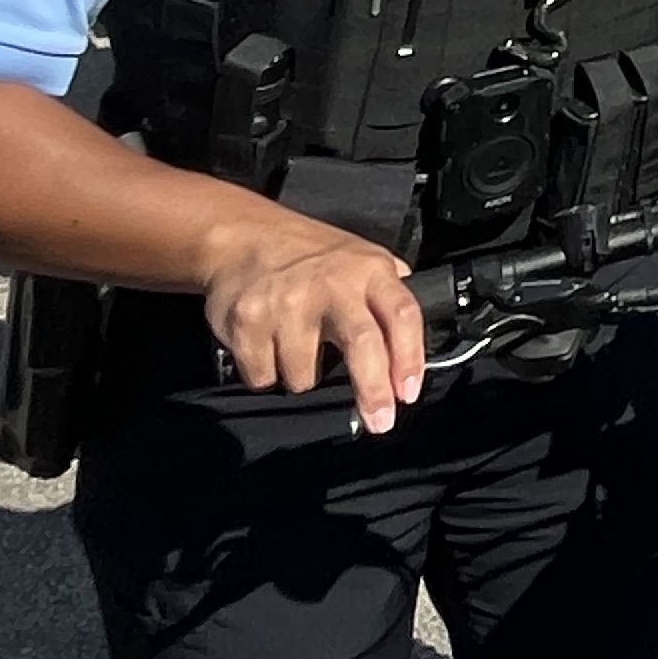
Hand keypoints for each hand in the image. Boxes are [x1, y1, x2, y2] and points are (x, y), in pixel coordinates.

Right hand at [200, 205, 423, 435]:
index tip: (409, 393)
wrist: (244, 236)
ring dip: (302, 376)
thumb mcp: (363, 260)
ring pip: (304, 375)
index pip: (402, 315)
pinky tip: (266, 343)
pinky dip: (265, 373)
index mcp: (369, 271)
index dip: (411, 357)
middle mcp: (332, 284)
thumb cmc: (313, 257)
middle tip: (380, 422)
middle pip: (362, 344)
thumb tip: (413, 346)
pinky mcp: (248, 320)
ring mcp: (288, 302)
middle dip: (373, 390)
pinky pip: (263, 376)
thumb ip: (388, 296)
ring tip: (296, 345)